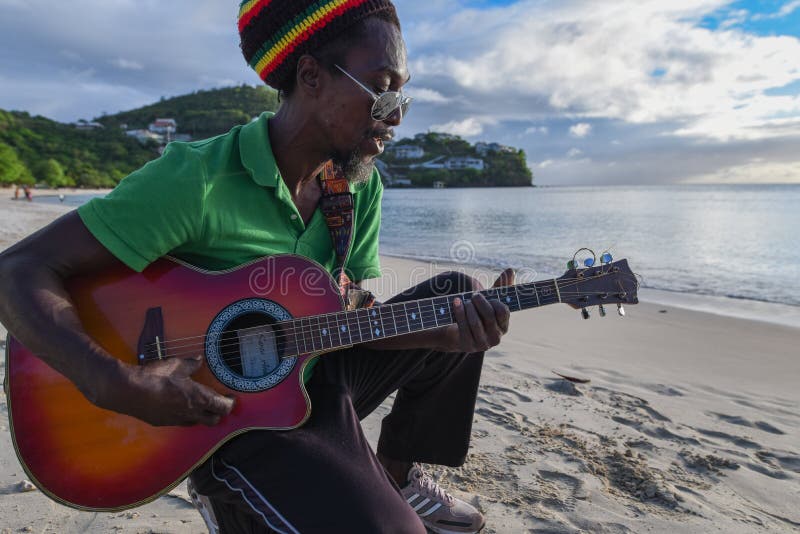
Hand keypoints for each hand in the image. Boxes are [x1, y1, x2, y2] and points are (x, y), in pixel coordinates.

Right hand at [95, 356, 234, 426]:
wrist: (128, 391)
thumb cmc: (154, 377)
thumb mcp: (176, 365)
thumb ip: (190, 365)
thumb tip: (198, 361)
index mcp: (198, 398)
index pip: (223, 407)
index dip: (230, 404)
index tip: (231, 397)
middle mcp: (190, 413)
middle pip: (213, 420)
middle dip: (218, 412)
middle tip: (218, 402)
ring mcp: (176, 420)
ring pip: (197, 423)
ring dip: (202, 415)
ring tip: (200, 404)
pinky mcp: (163, 422)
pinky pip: (181, 422)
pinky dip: (185, 416)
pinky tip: (180, 407)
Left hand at [437, 268, 514, 352]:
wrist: (457, 332)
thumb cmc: (477, 313)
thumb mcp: (489, 300)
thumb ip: (501, 287)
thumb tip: (510, 270)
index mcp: (504, 326)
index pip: (503, 312)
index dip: (493, 301)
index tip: (484, 295)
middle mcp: (495, 337)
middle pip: (489, 316)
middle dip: (480, 302)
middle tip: (474, 295)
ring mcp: (482, 344)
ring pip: (476, 322)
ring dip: (468, 307)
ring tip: (463, 300)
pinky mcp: (468, 345)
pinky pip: (464, 327)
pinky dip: (459, 312)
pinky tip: (456, 302)